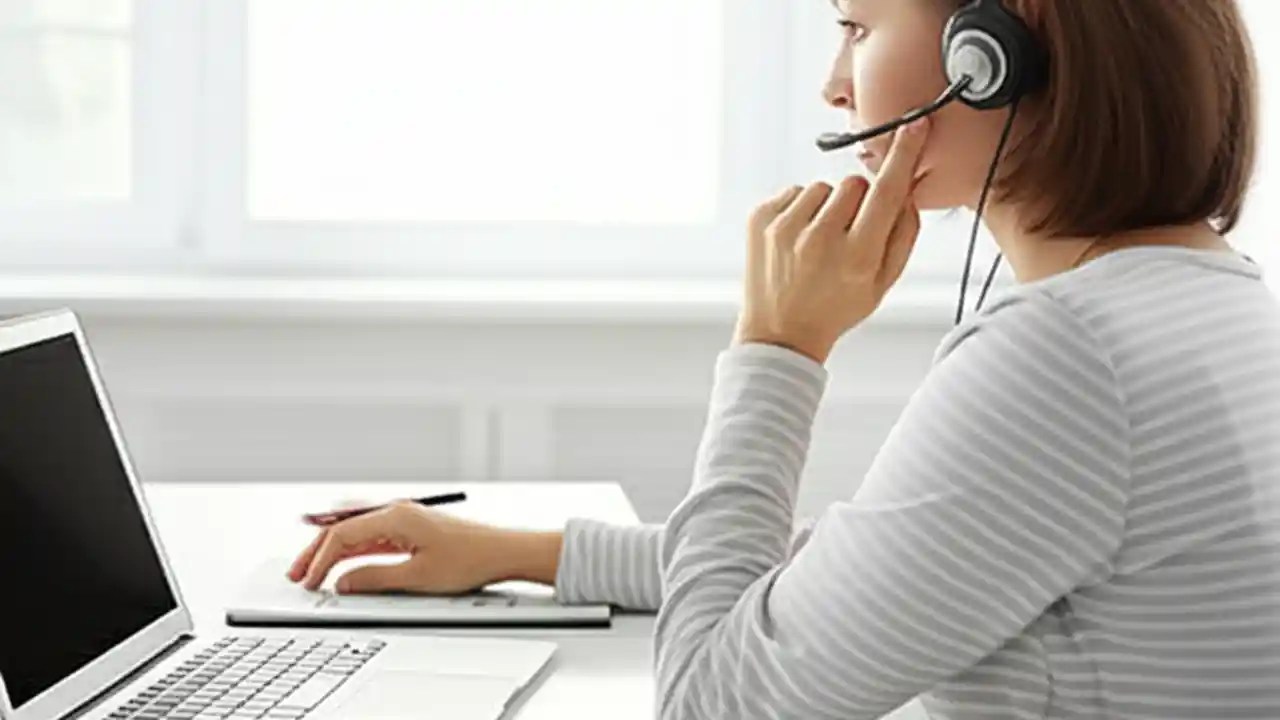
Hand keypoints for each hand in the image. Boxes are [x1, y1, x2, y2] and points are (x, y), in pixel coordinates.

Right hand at [286, 501, 561, 594]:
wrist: (503, 551)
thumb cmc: (470, 559)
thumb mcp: (418, 577)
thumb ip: (375, 578)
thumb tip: (344, 582)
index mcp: (395, 517)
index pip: (342, 534)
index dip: (320, 559)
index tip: (309, 581)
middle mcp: (397, 512)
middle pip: (343, 527)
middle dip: (316, 550)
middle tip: (298, 574)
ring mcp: (404, 519)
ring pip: (356, 530)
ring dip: (332, 549)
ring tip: (313, 568)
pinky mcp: (412, 529)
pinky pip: (373, 535)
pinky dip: (353, 549)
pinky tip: (344, 563)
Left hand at [733, 116, 929, 363]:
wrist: (779, 333)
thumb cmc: (835, 308)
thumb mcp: (882, 283)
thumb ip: (902, 234)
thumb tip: (910, 188)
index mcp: (856, 257)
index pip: (887, 192)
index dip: (904, 155)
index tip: (914, 125)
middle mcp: (819, 239)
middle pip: (855, 183)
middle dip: (859, 200)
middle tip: (849, 233)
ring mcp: (784, 228)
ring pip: (823, 186)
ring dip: (827, 206)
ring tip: (818, 241)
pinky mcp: (760, 219)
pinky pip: (795, 192)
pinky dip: (800, 210)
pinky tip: (798, 240)